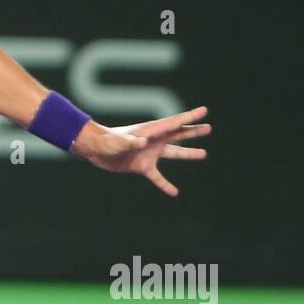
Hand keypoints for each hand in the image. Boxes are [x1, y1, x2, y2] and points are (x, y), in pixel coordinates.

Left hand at [71, 105, 210, 196]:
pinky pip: (157, 177)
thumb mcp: (118, 142)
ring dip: (188, 154)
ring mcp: (149, 153)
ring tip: (204, 153)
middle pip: (178, 135)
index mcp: (151, 131)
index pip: (174, 123)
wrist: (94, 150)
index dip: (190, 117)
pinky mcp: (142, 166)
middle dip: (193, 131)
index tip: (204, 111)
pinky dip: (165, 184)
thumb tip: (142, 142)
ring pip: (173, 153)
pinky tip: (174, 192)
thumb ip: (130, 142)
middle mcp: (153, 141)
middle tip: (209, 127)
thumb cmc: (105, 142)